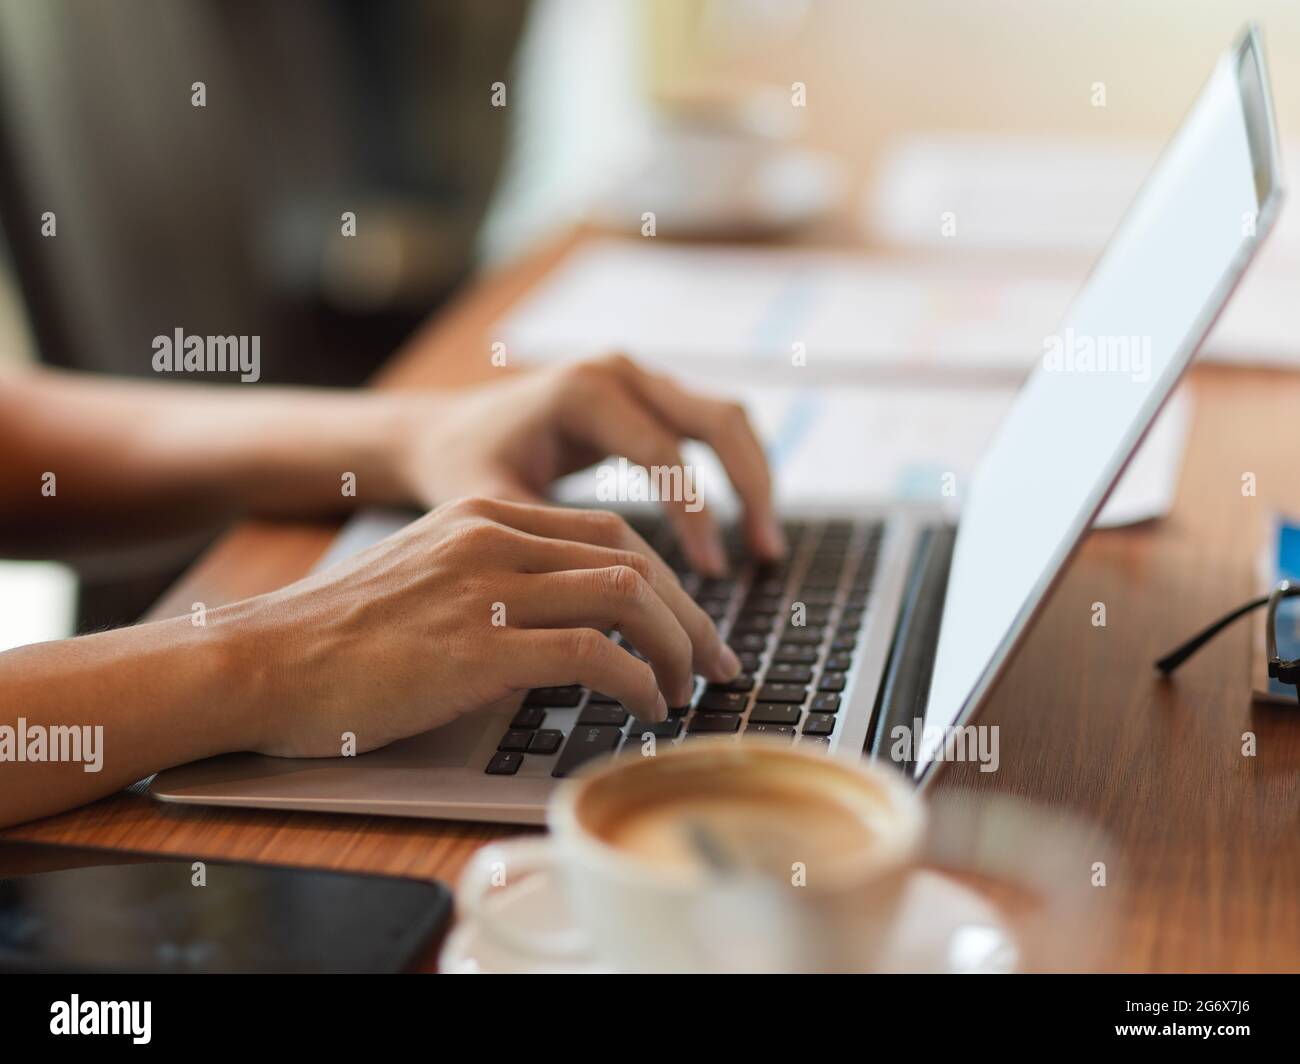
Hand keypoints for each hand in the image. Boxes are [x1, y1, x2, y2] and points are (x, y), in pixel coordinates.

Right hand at [242, 496, 742, 757]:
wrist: (261, 661)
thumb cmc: (339, 638)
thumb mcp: (428, 581)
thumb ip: (496, 581)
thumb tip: (572, 624)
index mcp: (484, 515)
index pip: (609, 532)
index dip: (667, 580)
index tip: (692, 625)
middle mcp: (493, 536)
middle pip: (633, 557)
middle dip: (691, 614)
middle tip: (718, 662)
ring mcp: (487, 586)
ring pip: (627, 595)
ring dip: (676, 646)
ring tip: (687, 690)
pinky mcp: (478, 645)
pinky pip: (594, 652)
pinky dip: (637, 681)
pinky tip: (645, 705)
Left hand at [387, 354, 785, 574]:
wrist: (446, 431)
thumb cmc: (464, 469)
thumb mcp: (495, 504)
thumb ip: (553, 538)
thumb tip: (615, 596)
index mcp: (582, 392)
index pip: (664, 451)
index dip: (695, 514)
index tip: (710, 573)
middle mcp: (620, 371)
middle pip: (720, 417)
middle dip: (751, 487)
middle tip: (766, 553)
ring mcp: (639, 376)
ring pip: (728, 416)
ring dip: (755, 478)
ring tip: (766, 545)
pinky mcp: (649, 395)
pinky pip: (712, 426)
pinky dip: (736, 471)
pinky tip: (742, 523)